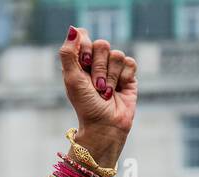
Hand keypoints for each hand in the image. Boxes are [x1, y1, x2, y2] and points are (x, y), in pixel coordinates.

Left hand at [58, 26, 137, 167]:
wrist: (105, 125)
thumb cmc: (86, 105)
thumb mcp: (72, 79)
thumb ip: (69, 53)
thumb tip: (74, 29)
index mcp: (79, 62)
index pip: (84, 36)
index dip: (85, 47)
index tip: (83, 64)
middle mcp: (96, 62)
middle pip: (102, 44)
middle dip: (98, 67)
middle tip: (95, 86)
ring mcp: (113, 68)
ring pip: (117, 54)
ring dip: (110, 77)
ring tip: (106, 92)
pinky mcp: (128, 75)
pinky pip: (130, 62)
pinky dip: (123, 78)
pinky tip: (119, 90)